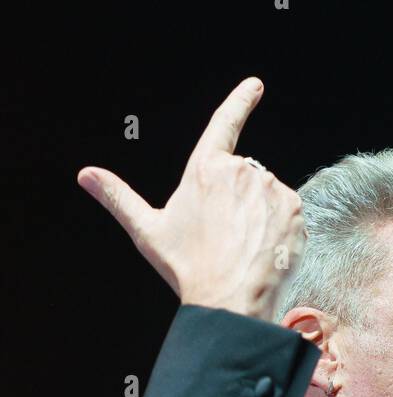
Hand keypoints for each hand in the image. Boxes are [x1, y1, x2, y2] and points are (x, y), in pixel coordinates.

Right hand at [76, 77, 306, 320]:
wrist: (229, 302)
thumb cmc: (187, 269)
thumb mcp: (148, 232)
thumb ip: (119, 198)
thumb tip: (85, 175)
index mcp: (205, 169)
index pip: (225, 123)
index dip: (241, 101)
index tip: (255, 86)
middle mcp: (240, 172)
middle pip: (245, 179)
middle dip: (238, 202)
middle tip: (225, 239)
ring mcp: (271, 189)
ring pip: (268, 197)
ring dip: (260, 216)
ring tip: (243, 249)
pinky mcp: (295, 210)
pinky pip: (290, 215)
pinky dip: (280, 230)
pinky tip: (264, 251)